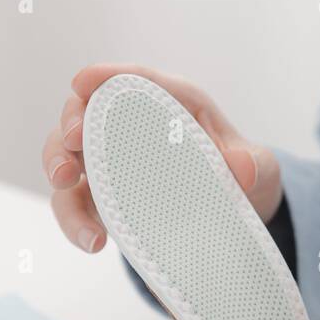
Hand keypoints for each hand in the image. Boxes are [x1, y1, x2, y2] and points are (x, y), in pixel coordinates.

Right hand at [43, 63, 282, 252]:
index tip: (81, 82)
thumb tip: (241, 166)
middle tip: (71, 154)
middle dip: (70, 127)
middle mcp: (134, 126)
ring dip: (58, 172)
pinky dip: (75, 220)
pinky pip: (75, 202)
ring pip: (68, 155)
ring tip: (67, 193)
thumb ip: (255, 165)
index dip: (106, 77)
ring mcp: (112, 161)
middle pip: (86, 112)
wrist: (236, 214)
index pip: (136, 81)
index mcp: (174, 104)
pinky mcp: (102, 196)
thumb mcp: (260, 171)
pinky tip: (92, 242)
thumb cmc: (243, 177)